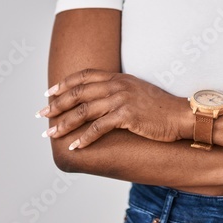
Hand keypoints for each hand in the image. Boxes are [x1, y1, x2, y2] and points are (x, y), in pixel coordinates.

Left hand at [36, 69, 187, 149]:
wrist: (180, 115)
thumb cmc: (160, 107)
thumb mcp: (137, 90)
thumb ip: (118, 90)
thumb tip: (99, 100)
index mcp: (118, 77)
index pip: (84, 76)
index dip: (63, 84)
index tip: (48, 94)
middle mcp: (117, 85)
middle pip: (78, 93)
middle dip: (57, 105)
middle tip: (41, 116)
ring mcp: (122, 99)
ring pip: (84, 111)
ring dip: (64, 124)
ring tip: (51, 133)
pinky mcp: (127, 116)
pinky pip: (99, 128)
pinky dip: (84, 138)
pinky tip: (75, 146)